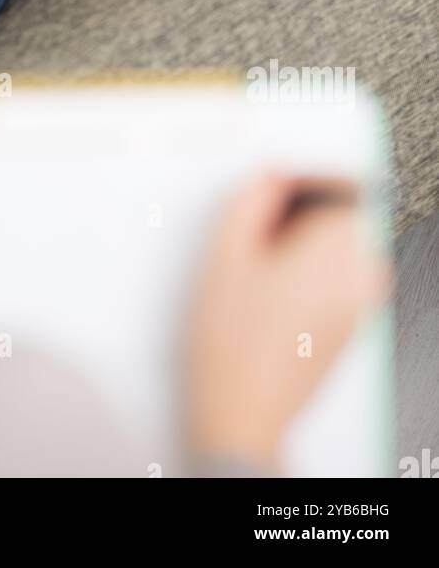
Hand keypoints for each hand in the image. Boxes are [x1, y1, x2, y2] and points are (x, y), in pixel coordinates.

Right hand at [182, 171, 391, 470]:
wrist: (242, 412)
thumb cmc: (233, 344)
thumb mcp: (225, 253)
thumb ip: (249, 199)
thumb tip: (268, 176)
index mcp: (339, 247)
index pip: (342, 184)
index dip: (302, 174)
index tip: (273, 178)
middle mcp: (361, 274)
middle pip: (342, 216)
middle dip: (301, 209)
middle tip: (257, 219)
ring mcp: (360, 305)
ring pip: (338, 248)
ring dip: (304, 240)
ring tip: (257, 257)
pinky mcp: (351, 328)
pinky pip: (338, 278)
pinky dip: (310, 269)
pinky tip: (268, 289)